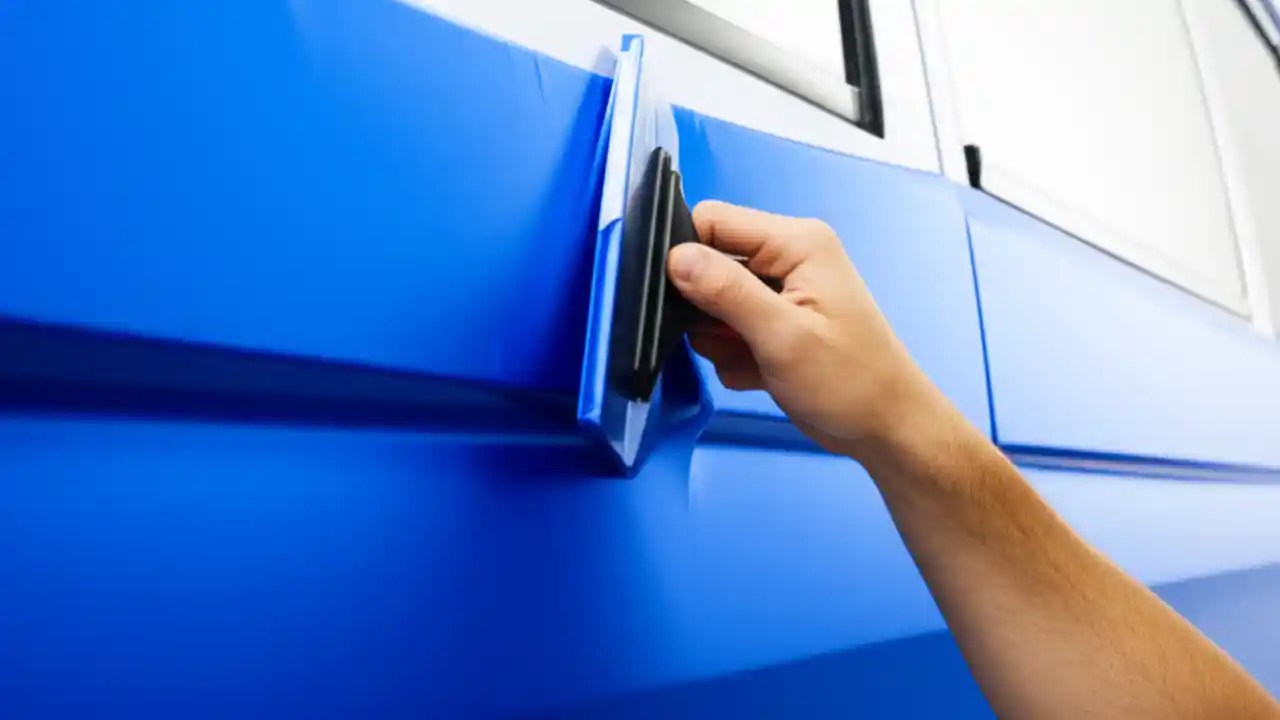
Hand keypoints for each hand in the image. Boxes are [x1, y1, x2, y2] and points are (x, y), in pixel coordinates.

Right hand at [667, 201, 946, 458]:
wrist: (885, 430)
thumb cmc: (847, 381)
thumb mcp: (783, 336)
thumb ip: (726, 291)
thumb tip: (674, 257)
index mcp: (795, 242)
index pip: (713, 220)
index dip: (687, 254)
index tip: (682, 300)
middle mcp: (786, 258)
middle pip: (708, 262)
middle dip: (705, 308)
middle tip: (730, 341)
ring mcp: (780, 292)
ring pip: (711, 302)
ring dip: (719, 339)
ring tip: (751, 361)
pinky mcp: (774, 324)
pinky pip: (727, 331)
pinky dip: (734, 356)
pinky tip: (759, 374)